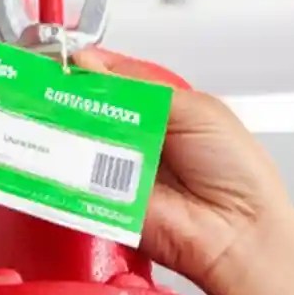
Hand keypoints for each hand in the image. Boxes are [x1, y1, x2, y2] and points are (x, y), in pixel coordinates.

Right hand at [73, 47, 293, 293]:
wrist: (237, 232)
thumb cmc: (236, 171)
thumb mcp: (194, 107)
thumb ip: (139, 85)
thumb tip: (92, 64)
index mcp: (161, 108)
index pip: (115, 80)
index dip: (91, 70)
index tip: (70, 62)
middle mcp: (137, 136)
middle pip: (89, 108)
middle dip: (71, 96)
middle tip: (56, 86)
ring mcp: (117, 169)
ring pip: (77, 140)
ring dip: (66, 128)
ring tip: (57, 116)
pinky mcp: (103, 200)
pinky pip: (74, 178)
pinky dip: (66, 165)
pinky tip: (64, 150)